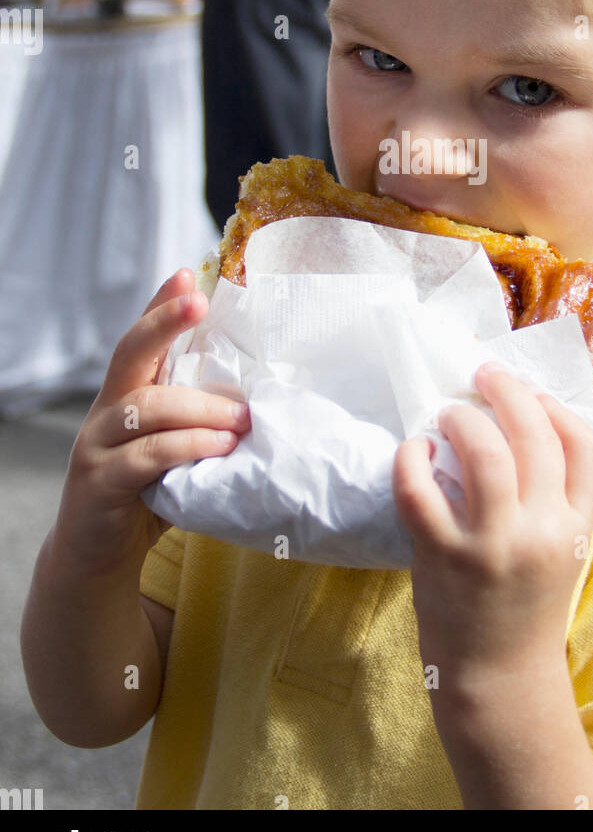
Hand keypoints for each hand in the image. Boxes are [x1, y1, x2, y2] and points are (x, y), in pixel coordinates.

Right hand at [52, 269, 249, 578]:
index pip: (141, 339)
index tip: (188, 275)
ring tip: (242, 417)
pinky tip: (219, 447)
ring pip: (145, 406)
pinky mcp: (100, 482)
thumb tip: (257, 395)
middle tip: (200, 302)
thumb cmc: (147, 493)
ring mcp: (97, 445)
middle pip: (129, 353)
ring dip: (199, 407)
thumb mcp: (172, 448)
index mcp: (126, 395)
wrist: (96, 556)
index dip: (160, 305)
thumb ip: (196, 419)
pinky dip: (187, 446)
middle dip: (164, 322)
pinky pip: (146, 455)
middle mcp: (106, 410)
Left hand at [392, 363, 592, 684]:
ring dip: (462, 418)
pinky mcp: (442, 557)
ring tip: (450, 413)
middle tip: (485, 375)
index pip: (585, 445)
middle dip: (508, 391)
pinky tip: (415, 450)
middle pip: (533, 435)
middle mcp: (539, 531)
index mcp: (574, 527)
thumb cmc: (526, 607)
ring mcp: (490, 544)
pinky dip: (412, 459)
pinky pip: (420, 490)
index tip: (531, 391)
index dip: (556, 406)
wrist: (499, 679)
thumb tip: (519, 422)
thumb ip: (552, 497)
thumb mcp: (561, 550)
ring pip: (482, 452)